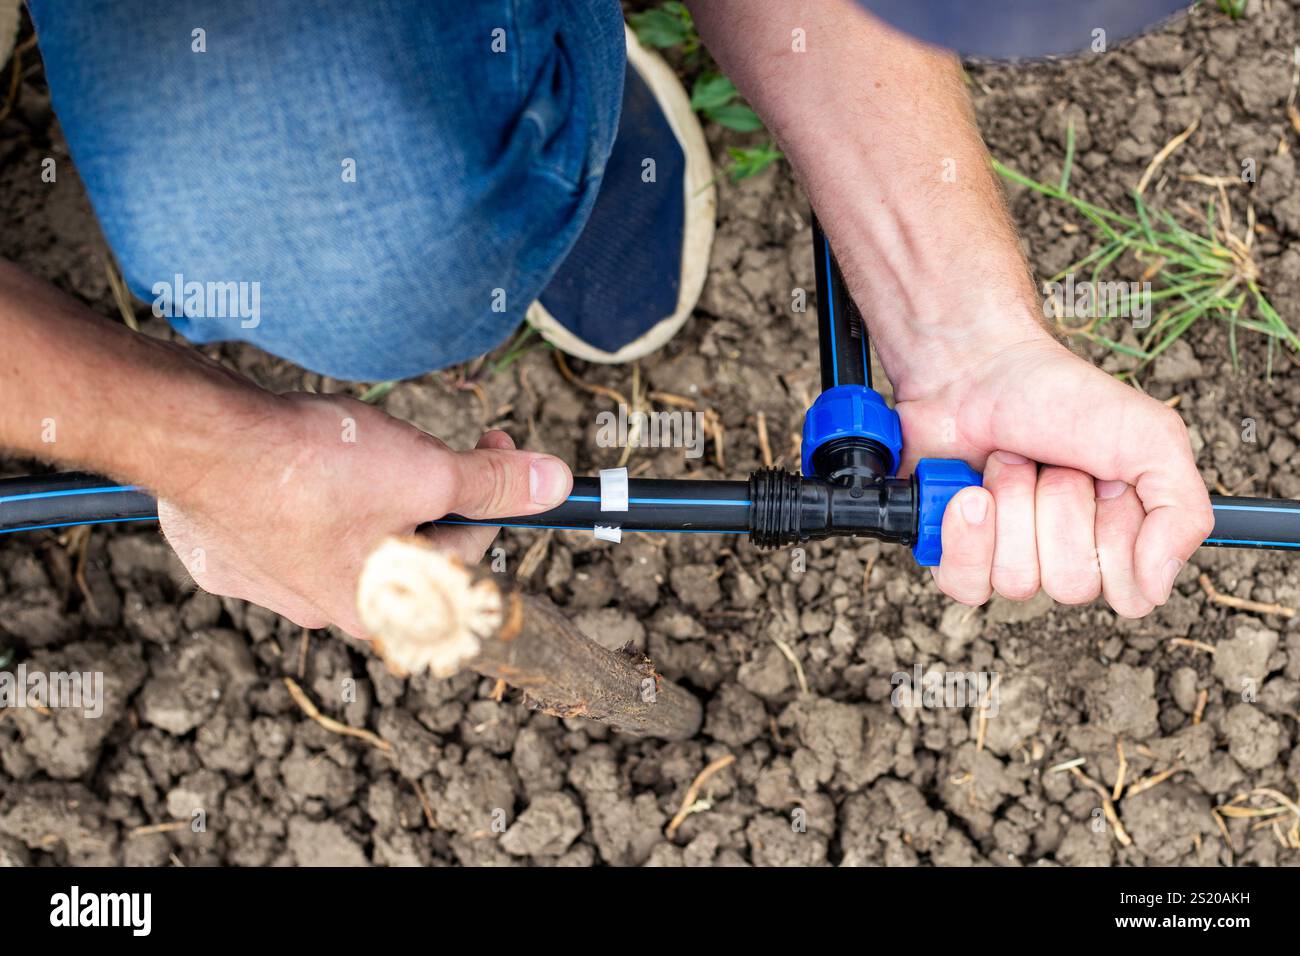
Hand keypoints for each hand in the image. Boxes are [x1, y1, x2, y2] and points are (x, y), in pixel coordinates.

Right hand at [157, 393, 571, 636]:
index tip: (491, 439)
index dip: (487, 490)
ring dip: (360, 488)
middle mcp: (324, 611)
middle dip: (418, 488)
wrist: (198, 441)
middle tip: (414, 438)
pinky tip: (292, 457)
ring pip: (343, 531)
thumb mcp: (424, 471)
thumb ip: (493, 483)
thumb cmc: (314, 467)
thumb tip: (556, 485)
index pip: (463, 549)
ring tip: (347, 441)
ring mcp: (267, 587)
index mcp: (382, 607)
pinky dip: (298, 491)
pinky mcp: (224, 555)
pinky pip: (282, 525)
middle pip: (402, 544)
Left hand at [894, 333, 1213, 617]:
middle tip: (1051, 462)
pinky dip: (966, 537)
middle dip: (1058, 508)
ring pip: (1018, 581)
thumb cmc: (1063, 398)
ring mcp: (1009, 558)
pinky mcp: (958, 552)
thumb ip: (1183, 514)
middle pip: (1071, 583)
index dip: (1116, 532)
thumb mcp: (1152, 437)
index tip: (1107, 479)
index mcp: (1122, 539)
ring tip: (1010, 462)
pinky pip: (966, 584)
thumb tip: (1156, 589)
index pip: (1130, 590)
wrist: (977, 369)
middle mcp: (1067, 556)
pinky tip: (970, 494)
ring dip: (1013, 507)